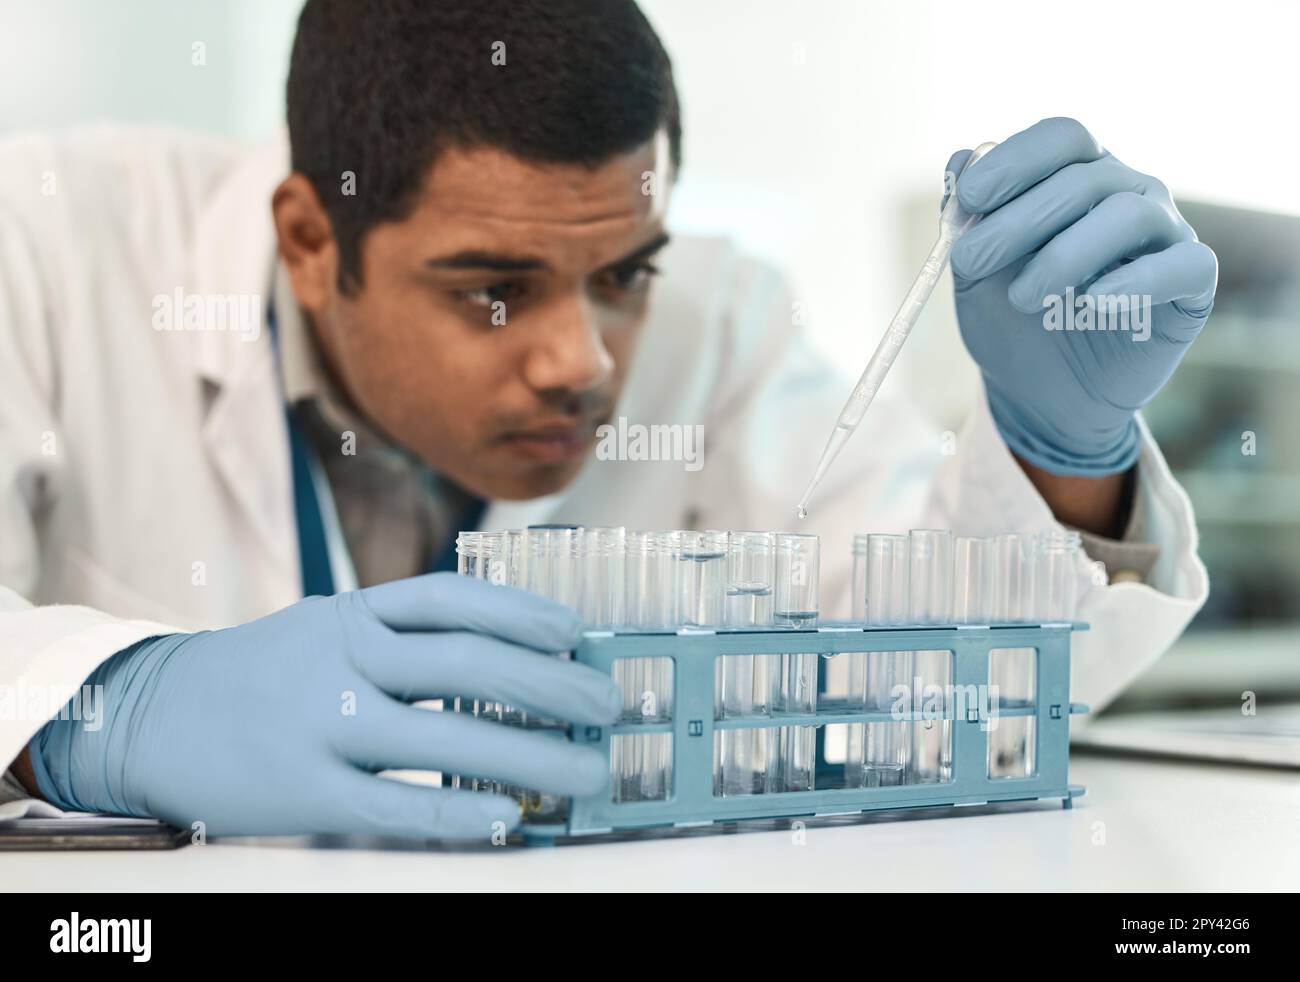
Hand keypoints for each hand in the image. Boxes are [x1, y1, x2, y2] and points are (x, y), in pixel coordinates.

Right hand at [29, 574, 619, 839]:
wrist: (150, 716)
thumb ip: (400, 637)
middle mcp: (343, 657)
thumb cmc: (264, 672)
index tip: (577, 636)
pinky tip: (510, 818)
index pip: (453, 599)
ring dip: (530, 754)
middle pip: (466, 662)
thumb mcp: (327, 627)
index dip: (524, 613)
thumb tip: (509, 659)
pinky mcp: (304, 789)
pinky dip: (459, 811)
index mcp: (353, 612)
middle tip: (608, 706)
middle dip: (551, 685)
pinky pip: (396, 803)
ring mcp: (322, 722)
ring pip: (444, 735)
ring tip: (588, 772)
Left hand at [946, 117, 1217, 475]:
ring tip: (1023, 297)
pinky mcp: (1192, 283)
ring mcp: (1166, 233)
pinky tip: (1090, 304)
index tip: (968, 199)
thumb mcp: (976, 273)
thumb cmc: (1011, 320)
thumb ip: (968, 219)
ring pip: (1130, 215)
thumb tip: (959, 160)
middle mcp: (1129, 191)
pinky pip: (1181, 265)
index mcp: (1077, 175)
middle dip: (1018, 220)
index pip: (1061, 138)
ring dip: (1065, 254)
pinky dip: (1134, 282)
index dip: (1015, 161)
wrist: (1040, 393)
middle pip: (1085, 178)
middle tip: (971, 262)